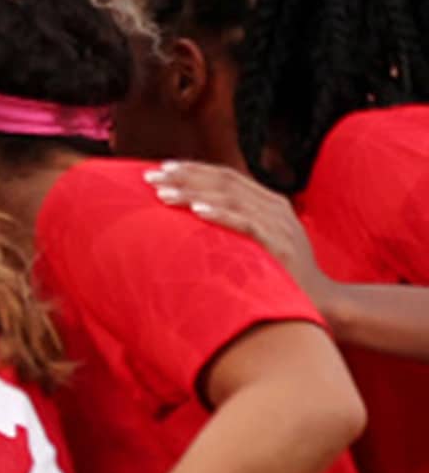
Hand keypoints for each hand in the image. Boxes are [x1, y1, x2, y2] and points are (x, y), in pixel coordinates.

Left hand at [145, 161, 335, 306]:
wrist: (322, 302)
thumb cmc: (280, 274)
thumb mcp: (255, 242)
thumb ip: (232, 225)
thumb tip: (190, 218)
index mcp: (268, 202)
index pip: (226, 176)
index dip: (193, 170)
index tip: (161, 169)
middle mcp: (275, 207)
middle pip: (224, 181)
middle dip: (185, 177)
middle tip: (150, 178)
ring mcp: (279, 224)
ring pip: (231, 198)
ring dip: (193, 194)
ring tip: (163, 195)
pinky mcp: (280, 245)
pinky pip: (247, 224)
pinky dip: (221, 215)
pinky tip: (197, 212)